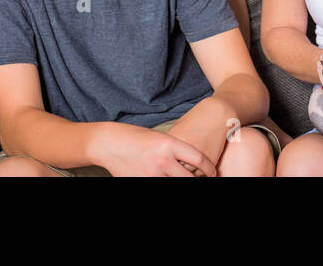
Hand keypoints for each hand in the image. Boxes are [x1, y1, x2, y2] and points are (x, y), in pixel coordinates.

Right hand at [91, 122, 217, 176]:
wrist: (109, 143)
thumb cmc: (137, 137)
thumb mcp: (161, 138)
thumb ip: (176, 152)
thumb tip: (195, 166)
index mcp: (169, 143)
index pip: (198, 159)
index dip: (209, 168)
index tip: (213, 172)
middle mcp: (162, 160)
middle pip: (189, 178)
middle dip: (197, 180)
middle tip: (203, 179)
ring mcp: (151, 173)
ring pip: (176, 184)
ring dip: (183, 182)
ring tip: (186, 178)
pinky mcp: (140, 182)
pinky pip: (160, 185)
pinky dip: (166, 183)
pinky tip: (167, 179)